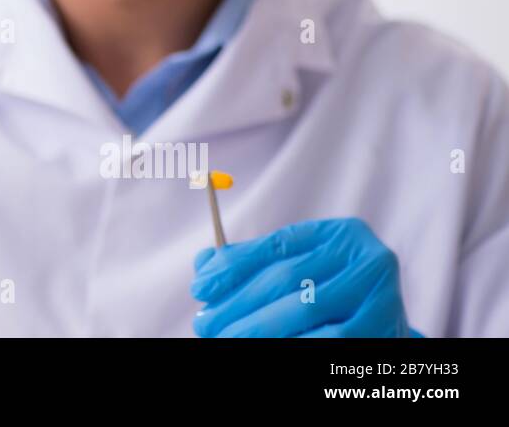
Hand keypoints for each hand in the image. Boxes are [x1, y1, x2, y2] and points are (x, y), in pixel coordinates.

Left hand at [191, 217, 420, 336]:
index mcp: (343, 235)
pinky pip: (327, 340)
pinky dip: (289, 343)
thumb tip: (204, 263)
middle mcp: (368, 260)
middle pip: (287, 279)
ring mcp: (383, 296)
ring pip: (303, 311)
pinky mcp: (384, 331)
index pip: (278, 246)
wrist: (385, 332)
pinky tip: (262, 348)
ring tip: (224, 338)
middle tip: (205, 322)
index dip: (233, 266)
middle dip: (238, 303)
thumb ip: (255, 264)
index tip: (200, 288)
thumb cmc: (333, 299)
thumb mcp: (300, 272)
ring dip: (256, 328)